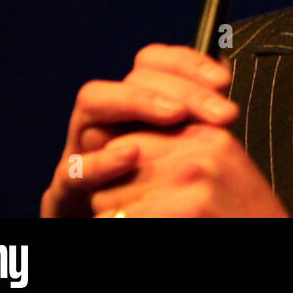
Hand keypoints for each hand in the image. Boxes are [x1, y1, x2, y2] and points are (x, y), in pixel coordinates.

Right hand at [41, 43, 281, 216]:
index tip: (224, 81)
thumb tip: (228, 75)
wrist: (139, 230)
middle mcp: (106, 120)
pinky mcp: (64, 195)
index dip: (187, 62)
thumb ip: (204, 120)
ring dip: (135, 101)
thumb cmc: (165, 201)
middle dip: (178, 88)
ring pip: (92, 103)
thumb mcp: (190, 154)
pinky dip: (97, 162)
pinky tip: (129, 155)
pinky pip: (70, 170)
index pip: (154, 61)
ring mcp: (81, 152)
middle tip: (220, 111)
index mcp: (136, 107)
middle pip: (132, 78)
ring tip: (174, 115)